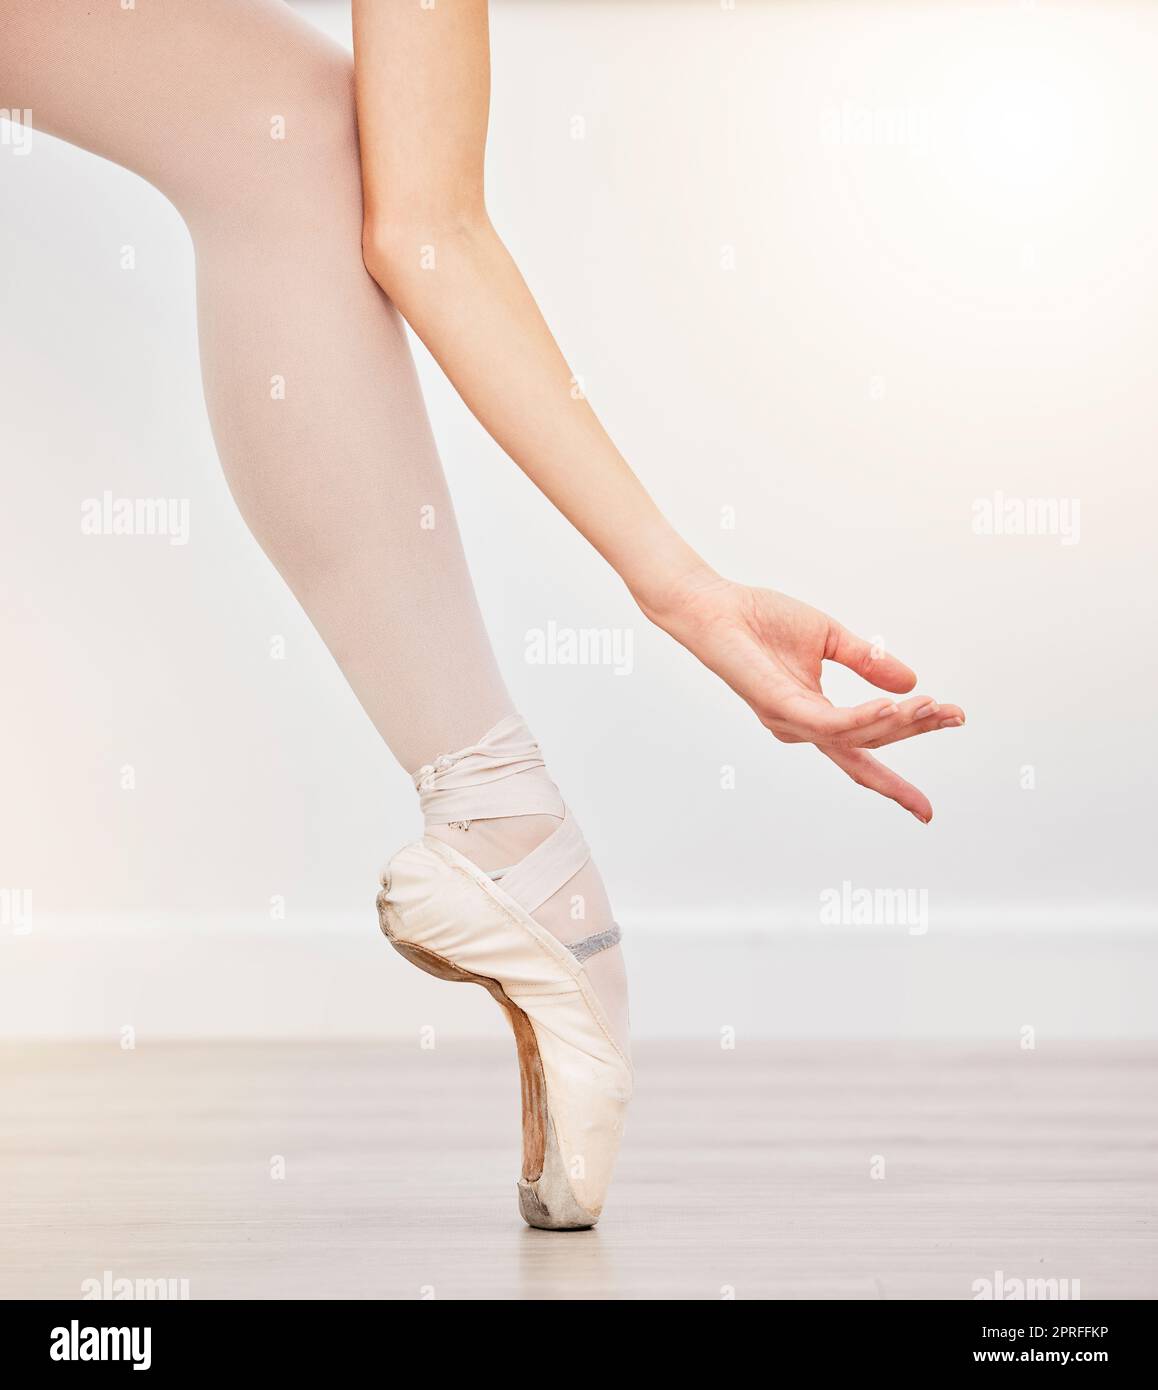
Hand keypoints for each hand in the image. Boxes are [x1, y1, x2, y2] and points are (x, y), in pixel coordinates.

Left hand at [641, 571, 963, 822]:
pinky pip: (832, 722)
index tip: (926, 811)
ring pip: (856, 736)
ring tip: (934, 707)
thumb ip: (869, 663)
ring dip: (900, 723)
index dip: (893, 783)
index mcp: (813, 716)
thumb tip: (913, 684)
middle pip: (868, 746)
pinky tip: (894, 704)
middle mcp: (802, 728)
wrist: (716, 606)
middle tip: (955, 717)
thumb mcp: (829, 639)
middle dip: (915, 734)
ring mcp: (790, 723)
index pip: (862, 754)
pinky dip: (865, 718)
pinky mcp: (780, 708)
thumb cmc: (761, 619)